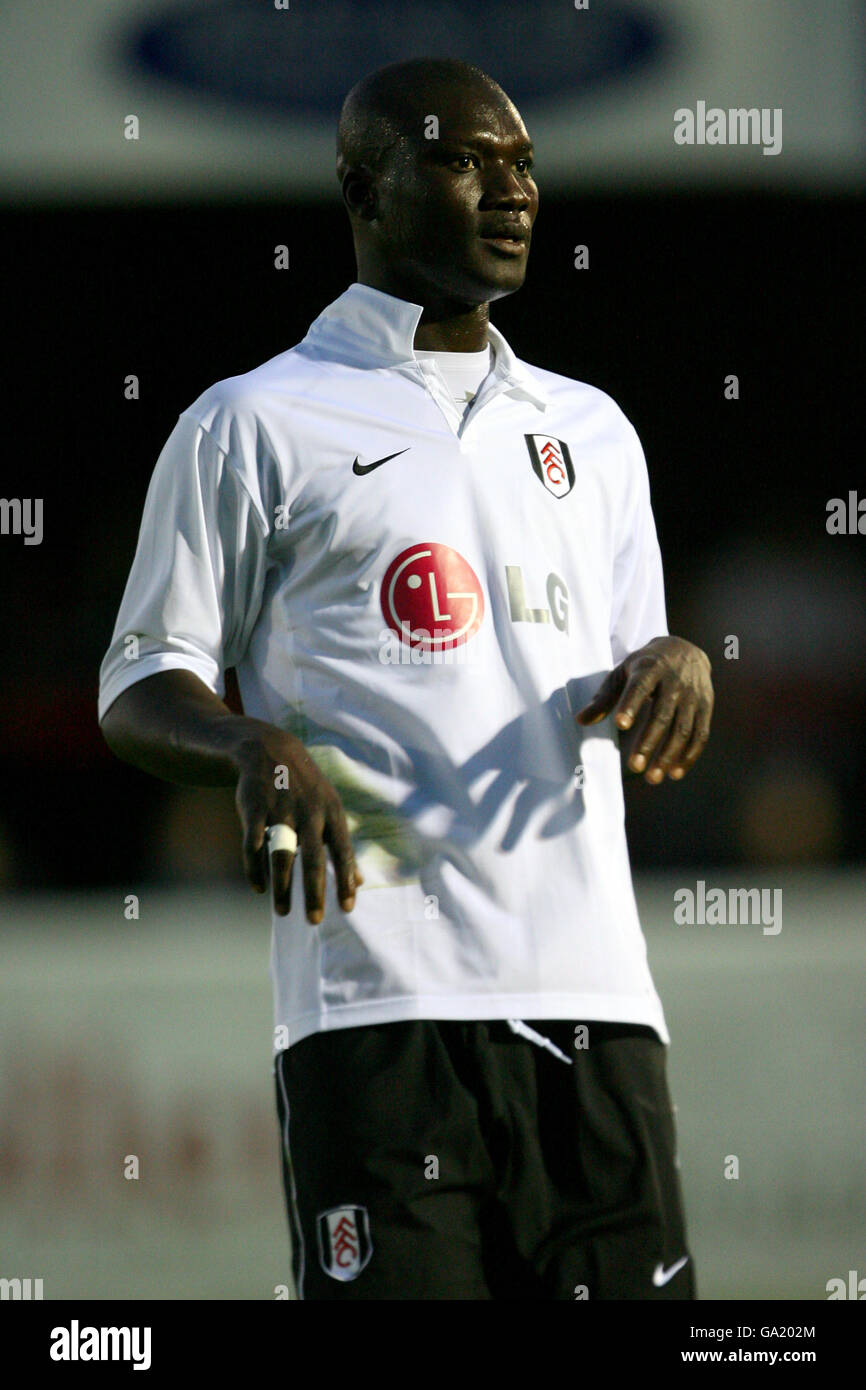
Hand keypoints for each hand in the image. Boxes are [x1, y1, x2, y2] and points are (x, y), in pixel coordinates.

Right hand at [233, 729, 362, 920]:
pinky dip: (255, 869)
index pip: (343, 851)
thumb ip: (343, 846)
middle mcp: (307, 812)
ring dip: (282, 887)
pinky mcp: (254, 809)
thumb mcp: (330, 809)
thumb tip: (359, 882)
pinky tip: (260, 888)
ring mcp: (279, 810)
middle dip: (314, 891)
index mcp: (331, 813)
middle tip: (314, 921)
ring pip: (281, 855)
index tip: (347, 909)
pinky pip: (252, 845)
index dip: (345, 880)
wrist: (271, 750)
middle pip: (313, 858)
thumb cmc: (307, 789)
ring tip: (282, 912)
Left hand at [575, 635, 712, 783]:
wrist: (685, 650)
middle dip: (649, 742)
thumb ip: (604, 697)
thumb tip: (580, 720)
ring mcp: (693, 694)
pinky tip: (674, 773)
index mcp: (650, 669)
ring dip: (668, 755)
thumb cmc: (646, 666)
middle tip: (634, 767)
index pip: (639, 687)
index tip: (620, 725)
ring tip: (652, 778)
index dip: (631, 705)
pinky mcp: (706, 706)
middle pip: (662, 714)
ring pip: (683, 729)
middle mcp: (674, 681)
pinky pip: (700, 734)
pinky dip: (689, 756)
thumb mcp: (623, 673)